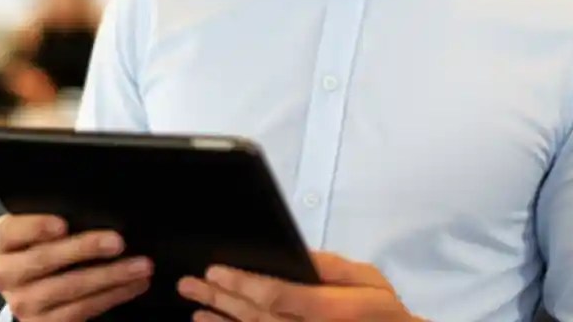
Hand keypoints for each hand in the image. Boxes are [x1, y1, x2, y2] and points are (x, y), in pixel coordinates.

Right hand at [0, 214, 152, 320]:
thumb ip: (56, 219)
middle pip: (44, 259)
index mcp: (1, 243)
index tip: (63, 224)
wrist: (33, 290)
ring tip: (140, 265)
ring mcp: (23, 303)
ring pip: (69, 288)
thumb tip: (97, 208)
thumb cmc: (43, 247)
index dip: (35, 227)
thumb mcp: (39, 229)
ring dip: (111, 276)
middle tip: (117, 241)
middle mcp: (6, 274)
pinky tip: (133, 284)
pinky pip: (83, 310)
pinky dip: (113, 295)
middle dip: (85, 249)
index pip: (9, 233)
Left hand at [177, 251, 421, 321]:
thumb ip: (331, 267)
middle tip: (190, 284)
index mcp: (330, 309)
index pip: (277, 295)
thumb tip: (297, 255)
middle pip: (256, 316)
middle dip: (220, 299)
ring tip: (196, 312)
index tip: (216, 269)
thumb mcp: (367, 278)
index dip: (243, 283)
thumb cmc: (381, 311)